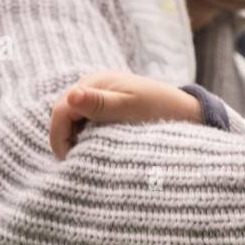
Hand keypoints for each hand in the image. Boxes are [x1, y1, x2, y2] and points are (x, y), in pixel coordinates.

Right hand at [49, 70, 201, 160]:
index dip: (60, 136)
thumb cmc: (159, 109)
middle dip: (65, 138)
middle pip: (63, 114)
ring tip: (86, 157)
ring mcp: (98, 95)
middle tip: (75, 162)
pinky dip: (85, 135)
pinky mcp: (106, 105)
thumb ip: (100, 104)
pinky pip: (85, 121)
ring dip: (74, 137)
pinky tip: (96, 147)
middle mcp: (92, 85)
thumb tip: (72, 96)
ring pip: (72, 119)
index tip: (70, 160)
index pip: (61, 110)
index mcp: (94, 82)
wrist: (185, 110)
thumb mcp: (129, 107)